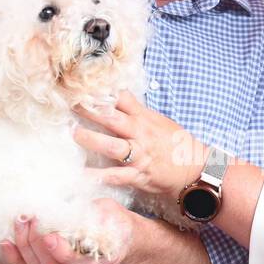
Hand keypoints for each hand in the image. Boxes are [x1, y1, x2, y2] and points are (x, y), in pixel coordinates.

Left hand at [0, 201, 133, 263]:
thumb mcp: (112, 212)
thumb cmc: (116, 223)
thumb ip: (96, 212)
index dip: (61, 251)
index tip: (49, 235)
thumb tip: (74, 205)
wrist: (122, 239)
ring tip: (19, 222)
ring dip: (24, 248)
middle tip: (28, 218)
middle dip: (36, 244)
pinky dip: (17, 258)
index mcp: (102, 262)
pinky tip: (6, 243)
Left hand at [72, 90, 206, 197]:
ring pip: (112, 146)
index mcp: (143, 119)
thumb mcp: (157, 121)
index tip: (81, 85)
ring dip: (92, 140)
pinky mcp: (138, 175)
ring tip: (73, 134)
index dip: (101, 91)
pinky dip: (98, 177)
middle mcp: (139, 134)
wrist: (195, 169)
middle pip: (111, 118)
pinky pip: (115, 176)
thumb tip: (116, 95)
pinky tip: (81, 176)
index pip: (121, 99)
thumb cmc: (175, 145)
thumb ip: (136, 110)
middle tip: (69, 104)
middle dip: (89, 110)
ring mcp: (139, 155)